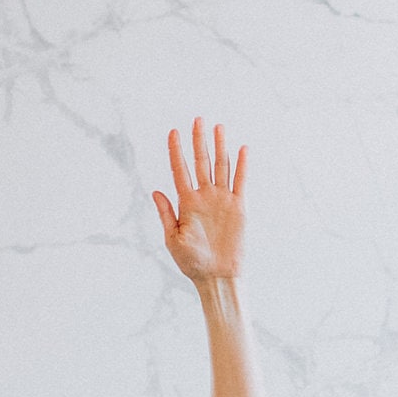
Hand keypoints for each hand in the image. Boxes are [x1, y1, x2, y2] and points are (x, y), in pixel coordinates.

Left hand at [153, 119, 246, 284]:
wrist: (216, 277)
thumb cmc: (192, 262)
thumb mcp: (173, 239)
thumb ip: (166, 214)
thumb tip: (156, 191)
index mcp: (186, 203)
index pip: (179, 170)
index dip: (175, 151)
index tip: (173, 132)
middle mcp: (204, 197)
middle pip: (201, 162)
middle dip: (198, 141)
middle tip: (197, 119)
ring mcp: (222, 200)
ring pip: (221, 166)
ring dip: (220, 147)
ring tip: (218, 127)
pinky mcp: (239, 207)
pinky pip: (240, 182)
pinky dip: (242, 165)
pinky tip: (242, 149)